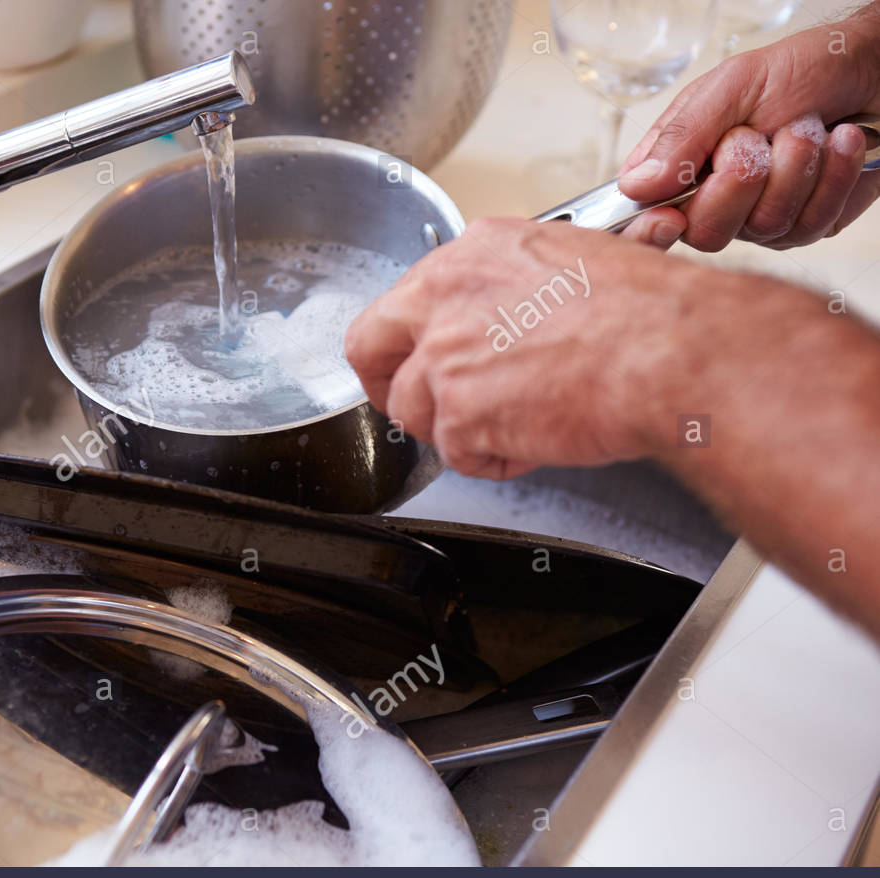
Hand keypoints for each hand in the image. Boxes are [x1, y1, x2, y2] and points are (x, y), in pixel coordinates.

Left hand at [344, 218, 822, 477]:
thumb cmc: (648, 313)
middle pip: (370, 347)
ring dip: (453, 430)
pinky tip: (533, 443)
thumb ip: (514, 291)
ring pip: (412, 411)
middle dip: (386, 384)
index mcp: (472, 254)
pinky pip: (456, 453)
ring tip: (509, 429)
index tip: (424, 357)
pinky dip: (491, 460)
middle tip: (418, 408)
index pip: (406, 298)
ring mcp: (444, 355)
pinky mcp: (458, 411)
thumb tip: (508, 317)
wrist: (670, 352)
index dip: (413, 338)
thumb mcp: (570, 265)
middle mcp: (445, 296)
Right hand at [617, 5, 879, 251]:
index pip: (642, 221)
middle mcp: (713, 201)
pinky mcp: (807, 225)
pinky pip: (814, 223)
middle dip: (743, 178)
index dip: (646, 233)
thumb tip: (636, 186)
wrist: (874, 70)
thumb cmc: (802, 70)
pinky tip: (841, 142)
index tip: (669, 219)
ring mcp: (760, 220)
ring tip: (810, 126)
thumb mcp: (733, 86)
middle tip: (759, 135)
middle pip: (706, 232)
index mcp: (678, 168)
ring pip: (766, 226)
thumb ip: (682, 137)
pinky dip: (836, 174)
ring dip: (798, 165)